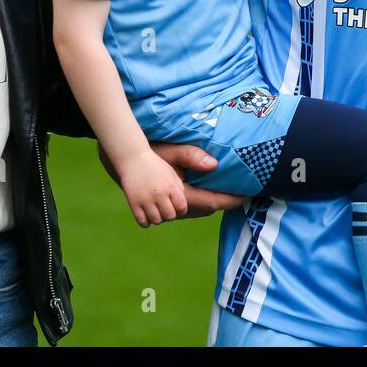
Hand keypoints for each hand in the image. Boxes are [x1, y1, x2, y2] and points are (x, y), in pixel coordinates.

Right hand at [99, 142, 244, 220]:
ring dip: (200, 205)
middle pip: (203, 210)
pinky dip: (182, 209)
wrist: (120, 160)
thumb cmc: (149, 152)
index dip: (230, 200)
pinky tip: (187, 195)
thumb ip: (191, 157)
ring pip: (188, 214)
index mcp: (177, 193)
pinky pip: (171, 216)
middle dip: (217, 202)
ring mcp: (156, 213)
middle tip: (233, 189)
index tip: (247, 196)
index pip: (211, 202)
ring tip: (213, 190)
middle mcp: (168, 208)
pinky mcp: (145, 215)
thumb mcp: (171, 150)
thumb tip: (215, 165)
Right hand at [116, 149, 189, 226]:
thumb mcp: (171, 174)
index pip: (182, 208)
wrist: (133, 158)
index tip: (176, 206)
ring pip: (156, 221)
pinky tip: (146, 214)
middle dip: (169, 214)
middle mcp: (159, 194)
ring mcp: (146, 199)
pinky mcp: (133, 203)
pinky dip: (146, 221)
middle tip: (164, 208)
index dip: (180, 209)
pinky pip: (143, 222)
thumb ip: (179, 189)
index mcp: (171, 186)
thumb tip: (182, 206)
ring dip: (157, 218)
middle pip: (170, 217)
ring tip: (155, 210)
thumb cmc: (155, 166)